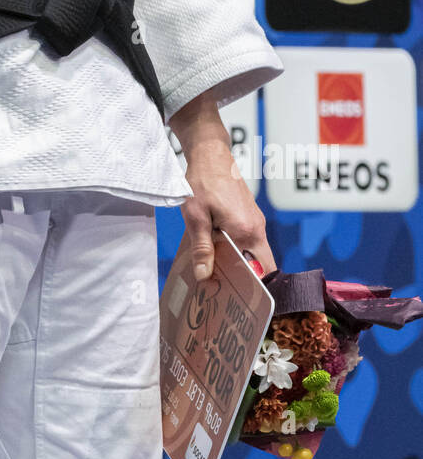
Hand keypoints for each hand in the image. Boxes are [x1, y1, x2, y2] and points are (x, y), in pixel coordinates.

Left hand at [180, 137, 275, 282]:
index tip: (241, 303)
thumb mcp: (196, 217)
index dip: (254, 289)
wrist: (210, 154)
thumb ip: (202, 248)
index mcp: (248, 231)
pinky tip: (216, 256)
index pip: (263, 270)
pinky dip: (236, 251)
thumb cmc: (202, 183)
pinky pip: (247, 240)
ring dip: (239, 265)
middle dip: (247, 280)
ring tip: (218, 279)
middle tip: (227, 295)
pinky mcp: (248, 215)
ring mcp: (255, 221)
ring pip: (253, 252)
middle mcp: (257, 228)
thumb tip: (204, 276)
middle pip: (260, 264)